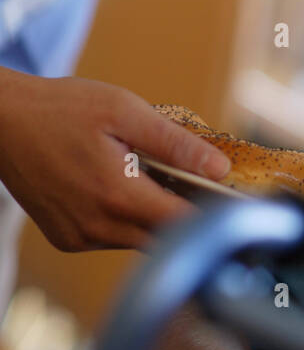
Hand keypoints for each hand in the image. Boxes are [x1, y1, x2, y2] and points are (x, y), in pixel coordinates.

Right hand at [0, 70, 230, 250]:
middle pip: (164, 238)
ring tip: (152, 176)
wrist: (2, 121)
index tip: (233, 203)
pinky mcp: (67, 239)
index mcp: (117, 196)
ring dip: (154, 216)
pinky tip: (122, 187)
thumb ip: (175, 143)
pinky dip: (127, 219)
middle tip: (198, 184)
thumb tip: (219, 169)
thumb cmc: (61, 109)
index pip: (183, 226)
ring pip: (139, 240)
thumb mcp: (124, 111)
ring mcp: (79, 237)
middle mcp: (97, 227)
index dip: (213, 216)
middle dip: (185, 215)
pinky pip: (113, 238)